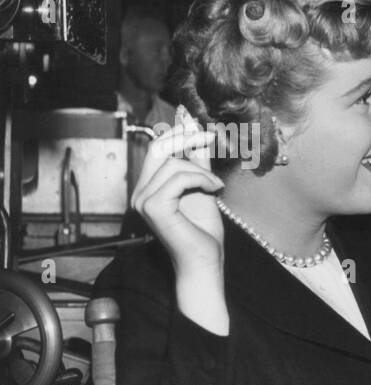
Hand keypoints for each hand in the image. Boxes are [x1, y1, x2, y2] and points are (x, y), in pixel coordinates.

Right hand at [130, 107, 224, 278]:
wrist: (205, 261)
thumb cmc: (203, 232)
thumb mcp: (203, 187)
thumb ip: (198, 162)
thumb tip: (197, 132)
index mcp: (148, 188)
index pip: (157, 149)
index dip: (177, 132)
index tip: (197, 122)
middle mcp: (140, 192)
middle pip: (158, 148)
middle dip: (186, 137)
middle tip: (210, 136)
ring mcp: (143, 200)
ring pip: (173, 164)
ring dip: (202, 171)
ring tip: (216, 185)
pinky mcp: (153, 206)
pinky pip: (178, 177)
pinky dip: (200, 179)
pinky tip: (214, 189)